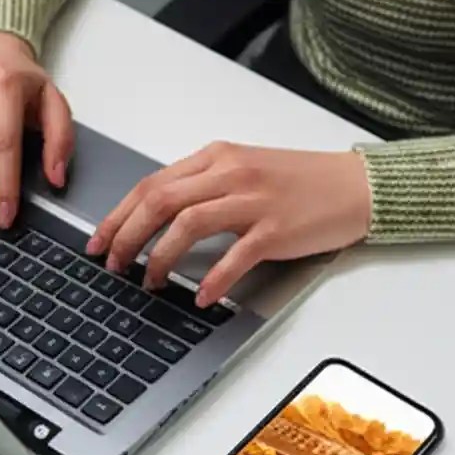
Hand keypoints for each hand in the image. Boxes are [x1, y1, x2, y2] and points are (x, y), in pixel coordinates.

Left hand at [86, 142, 370, 306]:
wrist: (356, 185)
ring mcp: (254, 199)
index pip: (151, 184)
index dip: (117, 214)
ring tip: (150, 281)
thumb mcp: (243, 170)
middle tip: (113, 264)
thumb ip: (202, 186)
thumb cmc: (300, 182)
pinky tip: (202, 297)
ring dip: (160, 256)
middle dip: (126, 235)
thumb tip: (155, 216)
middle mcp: (230, 173)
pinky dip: (213, 278)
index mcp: (216, 158)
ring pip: (188, 223)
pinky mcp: (277, 228)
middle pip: (159, 201)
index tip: (98, 240)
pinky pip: (236, 254)